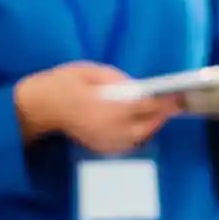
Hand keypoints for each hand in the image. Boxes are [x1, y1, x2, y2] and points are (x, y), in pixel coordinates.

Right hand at [14, 62, 183, 155]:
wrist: (38, 107)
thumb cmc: (64, 84)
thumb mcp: (91, 72)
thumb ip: (117, 80)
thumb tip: (137, 87)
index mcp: (109, 109)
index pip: (146, 106)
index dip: (165, 101)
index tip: (179, 95)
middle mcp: (110, 129)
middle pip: (148, 125)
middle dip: (161, 114)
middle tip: (173, 103)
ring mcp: (105, 141)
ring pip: (140, 136)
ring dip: (151, 124)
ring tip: (160, 111)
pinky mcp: (101, 148)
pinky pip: (128, 142)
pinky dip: (138, 132)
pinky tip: (141, 121)